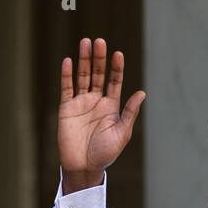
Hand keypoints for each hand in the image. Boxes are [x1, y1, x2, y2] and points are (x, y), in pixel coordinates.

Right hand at [58, 37, 144, 192]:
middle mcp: (96, 101)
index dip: (116, 68)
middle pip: (98, 74)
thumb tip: (141, 93)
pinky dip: (67, 75)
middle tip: (100, 41)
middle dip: (99, 58)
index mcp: (111, 107)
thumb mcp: (122, 133)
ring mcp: (80, 103)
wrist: (84, 166)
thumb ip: (130, 113)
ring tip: (86, 42)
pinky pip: (66, 88)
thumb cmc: (105, 153)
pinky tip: (69, 62)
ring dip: (84, 60)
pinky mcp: (66, 108)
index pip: (114, 82)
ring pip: (83, 77)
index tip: (118, 54)